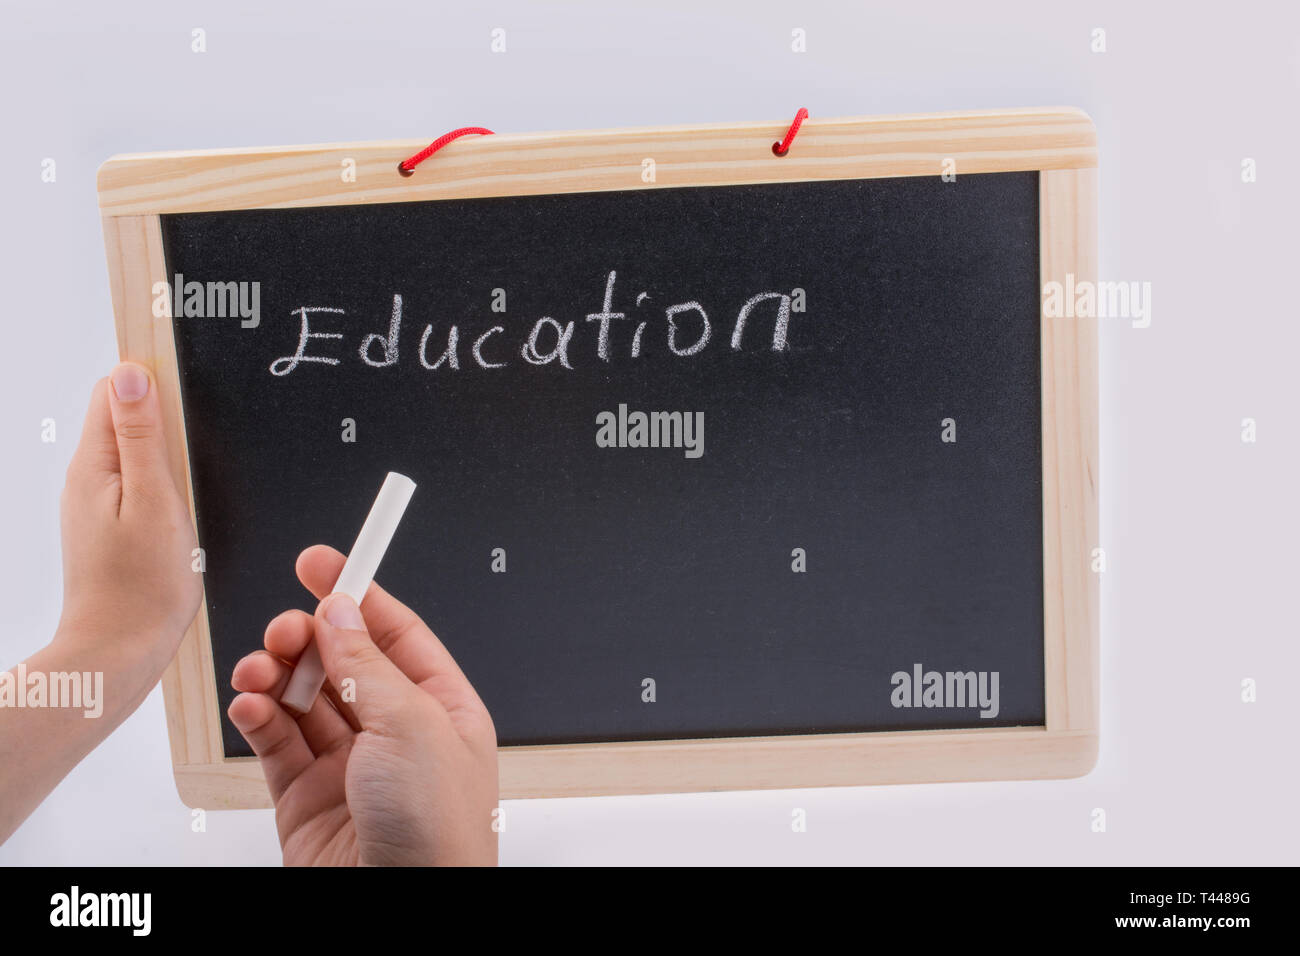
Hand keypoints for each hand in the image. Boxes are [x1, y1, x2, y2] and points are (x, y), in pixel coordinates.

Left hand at [56, 363, 201, 688]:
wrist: (119, 654)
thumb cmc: (144, 586)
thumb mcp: (155, 499)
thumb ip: (142, 435)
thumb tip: (131, 373)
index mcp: (92, 465)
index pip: (112, 390)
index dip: (150, 381)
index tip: (186, 393)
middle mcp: (84, 480)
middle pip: (121, 418)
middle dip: (160, 418)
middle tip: (193, 452)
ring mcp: (93, 505)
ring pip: (130, 453)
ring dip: (163, 454)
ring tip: (188, 486)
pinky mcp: (107, 528)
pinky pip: (133, 485)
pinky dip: (159, 484)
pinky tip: (178, 510)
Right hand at [227, 545, 498, 865]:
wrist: (401, 914)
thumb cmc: (439, 832)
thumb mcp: (412, 726)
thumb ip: (367, 664)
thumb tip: (339, 610)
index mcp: (442, 707)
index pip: (395, 632)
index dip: (357, 592)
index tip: (319, 560)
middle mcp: (395, 732)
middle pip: (340, 660)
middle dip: (306, 637)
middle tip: (284, 630)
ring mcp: (348, 765)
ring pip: (301, 698)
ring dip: (275, 675)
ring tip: (259, 672)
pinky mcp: (305, 798)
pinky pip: (275, 742)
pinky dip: (257, 719)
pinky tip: (251, 708)